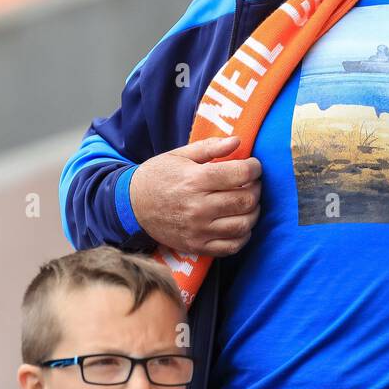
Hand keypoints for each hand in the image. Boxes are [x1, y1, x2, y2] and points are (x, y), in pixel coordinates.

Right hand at [130, 136, 261, 256]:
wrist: (132, 206)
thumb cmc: (158, 176)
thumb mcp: (180, 155)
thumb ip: (210, 147)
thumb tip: (238, 141)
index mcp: (195, 180)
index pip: (240, 174)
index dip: (254, 168)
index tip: (253, 166)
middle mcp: (199, 207)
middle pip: (245, 200)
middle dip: (256, 189)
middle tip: (252, 183)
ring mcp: (198, 230)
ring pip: (243, 224)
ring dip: (253, 212)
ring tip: (247, 202)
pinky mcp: (197, 246)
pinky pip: (232, 246)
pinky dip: (243, 235)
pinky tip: (240, 223)